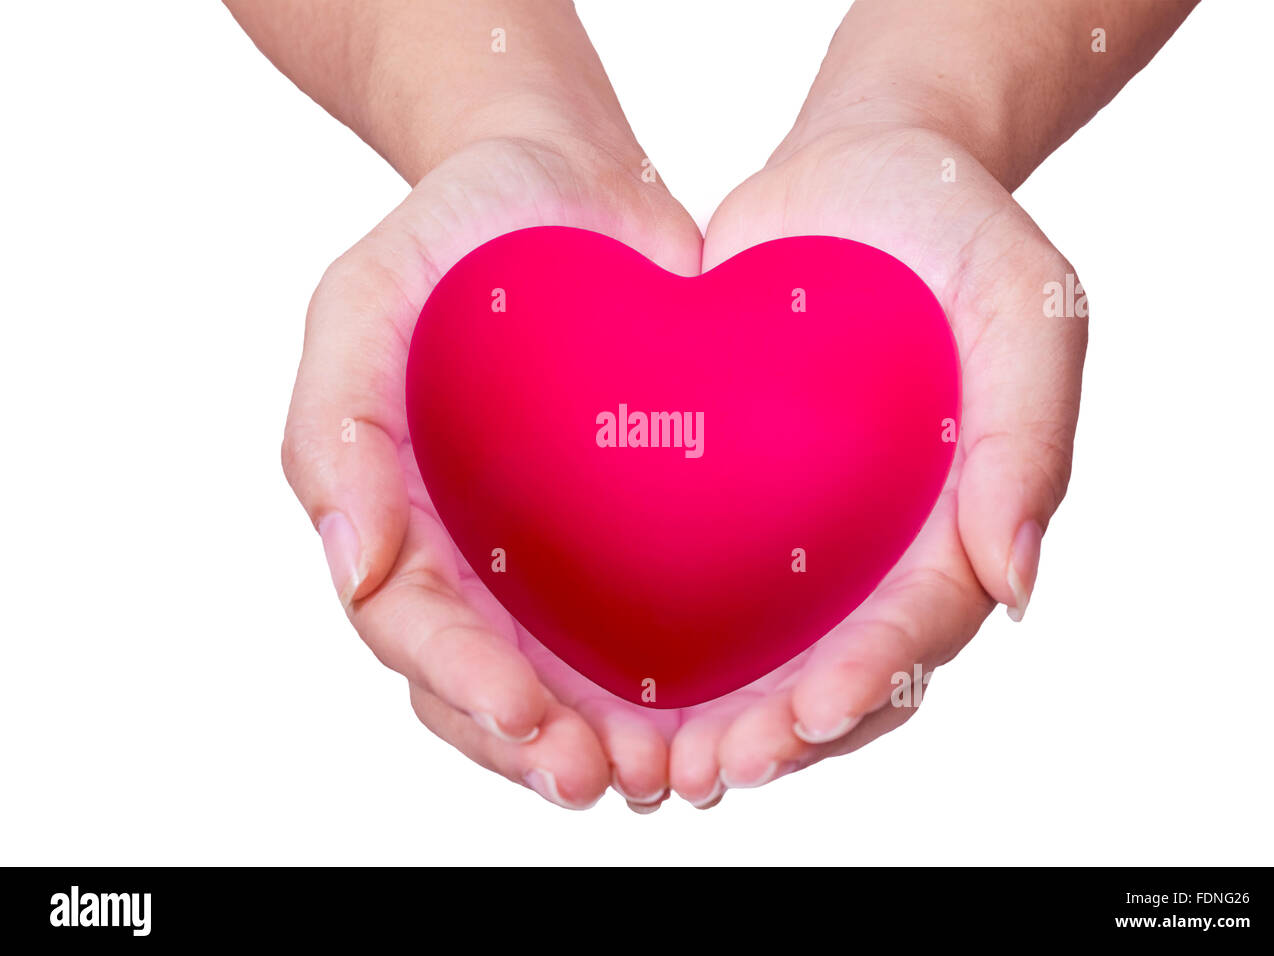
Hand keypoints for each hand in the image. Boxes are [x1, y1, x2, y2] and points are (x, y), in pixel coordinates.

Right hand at [281, 133, 699, 809]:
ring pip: (566, 678)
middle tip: (604, 777)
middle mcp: (472, 554)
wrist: (563, 180)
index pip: (416, 633)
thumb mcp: (361, 303)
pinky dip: (675, 680)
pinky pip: (647, 620)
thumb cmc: (451, 237)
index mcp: (396, 519)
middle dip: (536, 744)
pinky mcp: (633, 530)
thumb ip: (334, 428)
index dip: (466, 687)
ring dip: (606, 739)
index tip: (533, 721)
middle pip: (486, 684)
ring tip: (668, 773)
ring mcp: (551, 550)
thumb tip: (353, 569)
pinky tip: (723, 708)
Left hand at [665, 119, 1086, 804]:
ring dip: (722, 716)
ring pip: (772, 650)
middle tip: (715, 769)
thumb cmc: (955, 229)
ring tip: (655, 764)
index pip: (923, 622)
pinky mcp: (741, 493)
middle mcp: (886, 541)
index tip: (809, 717)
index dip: (870, 677)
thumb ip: (1032, 438)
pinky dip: (674, 641)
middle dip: (785, 730)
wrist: (864, 166)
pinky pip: (707, 580)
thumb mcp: (1024, 306)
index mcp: (962, 516)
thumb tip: (1020, 586)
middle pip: (844, 665)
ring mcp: (813, 527)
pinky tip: (612, 680)